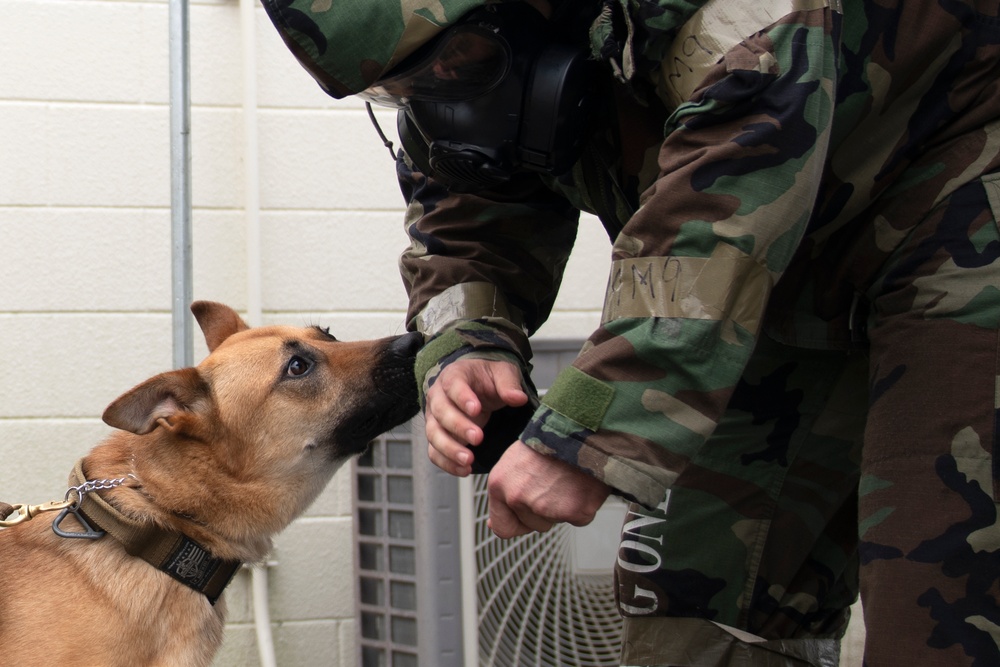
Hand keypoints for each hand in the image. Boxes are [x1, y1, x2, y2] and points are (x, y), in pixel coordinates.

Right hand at [424, 357, 527, 475]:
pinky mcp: (438, 436)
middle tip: (478, 438)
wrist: (477, 384)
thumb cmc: (487, 377)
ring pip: (434, 434)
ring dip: (450, 449)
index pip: (453, 385)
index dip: (463, 398)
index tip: (477, 409)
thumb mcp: (502, 372)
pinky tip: (464, 470)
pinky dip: (446, 463)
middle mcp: (438, 397)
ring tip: (469, 460)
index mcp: (454, 376)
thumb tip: (518, 398)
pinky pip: (435, 452)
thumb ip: (509, 384)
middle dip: (458, 427)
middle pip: (441, 412)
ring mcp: (435, 418)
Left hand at [487, 442, 610, 538]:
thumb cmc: (549, 438)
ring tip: (566, 480)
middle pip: (532, 524)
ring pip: (554, 521)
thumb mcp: (514, 461)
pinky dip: (583, 506)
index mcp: (499, 485)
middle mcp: (518, 498)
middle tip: (552, 484)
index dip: (516, 523)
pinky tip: (580, 484)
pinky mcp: (573, 511)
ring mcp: (545, 507)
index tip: (522, 520)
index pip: (501, 526)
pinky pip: (578, 519)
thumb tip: (493, 523)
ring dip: (561, 508)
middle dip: (543, 511)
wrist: (580, 427)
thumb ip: (505, 491)